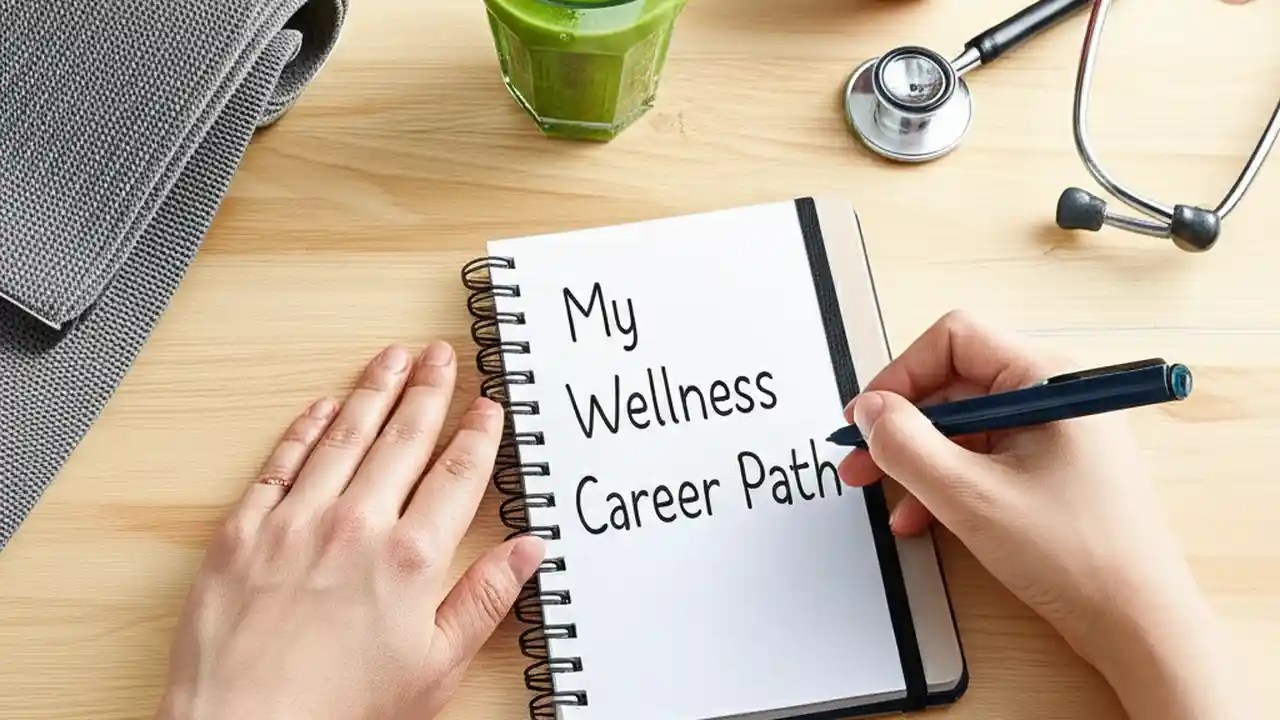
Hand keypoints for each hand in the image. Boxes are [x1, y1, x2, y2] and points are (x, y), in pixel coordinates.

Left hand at [155, 342, 544, 719]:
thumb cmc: (342, 711)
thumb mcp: (437, 667)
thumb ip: (485, 600)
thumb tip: (526, 552)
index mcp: (412, 557)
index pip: (456, 474)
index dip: (477, 434)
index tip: (487, 406)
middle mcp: (358, 524)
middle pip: (404, 439)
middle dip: (428, 391)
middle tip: (440, 355)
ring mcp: (297, 521)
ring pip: (345, 437)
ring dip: (373, 392)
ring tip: (392, 358)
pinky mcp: (244, 530)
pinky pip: (281, 463)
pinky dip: (305, 429)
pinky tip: (324, 406)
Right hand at [837, 311, 1245, 719]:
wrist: (1138, 623)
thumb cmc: (1078, 556)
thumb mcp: (970, 497)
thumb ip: (907, 446)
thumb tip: (869, 410)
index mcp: (1047, 380)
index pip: (955, 340)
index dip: (901, 373)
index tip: (868, 417)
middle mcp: (1053, 395)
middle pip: (955, 383)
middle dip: (902, 424)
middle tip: (861, 458)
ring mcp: (1055, 433)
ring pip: (964, 426)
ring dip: (918, 460)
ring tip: (884, 496)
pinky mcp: (1051, 469)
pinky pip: (983, 458)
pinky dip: (947, 482)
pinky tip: (922, 518)